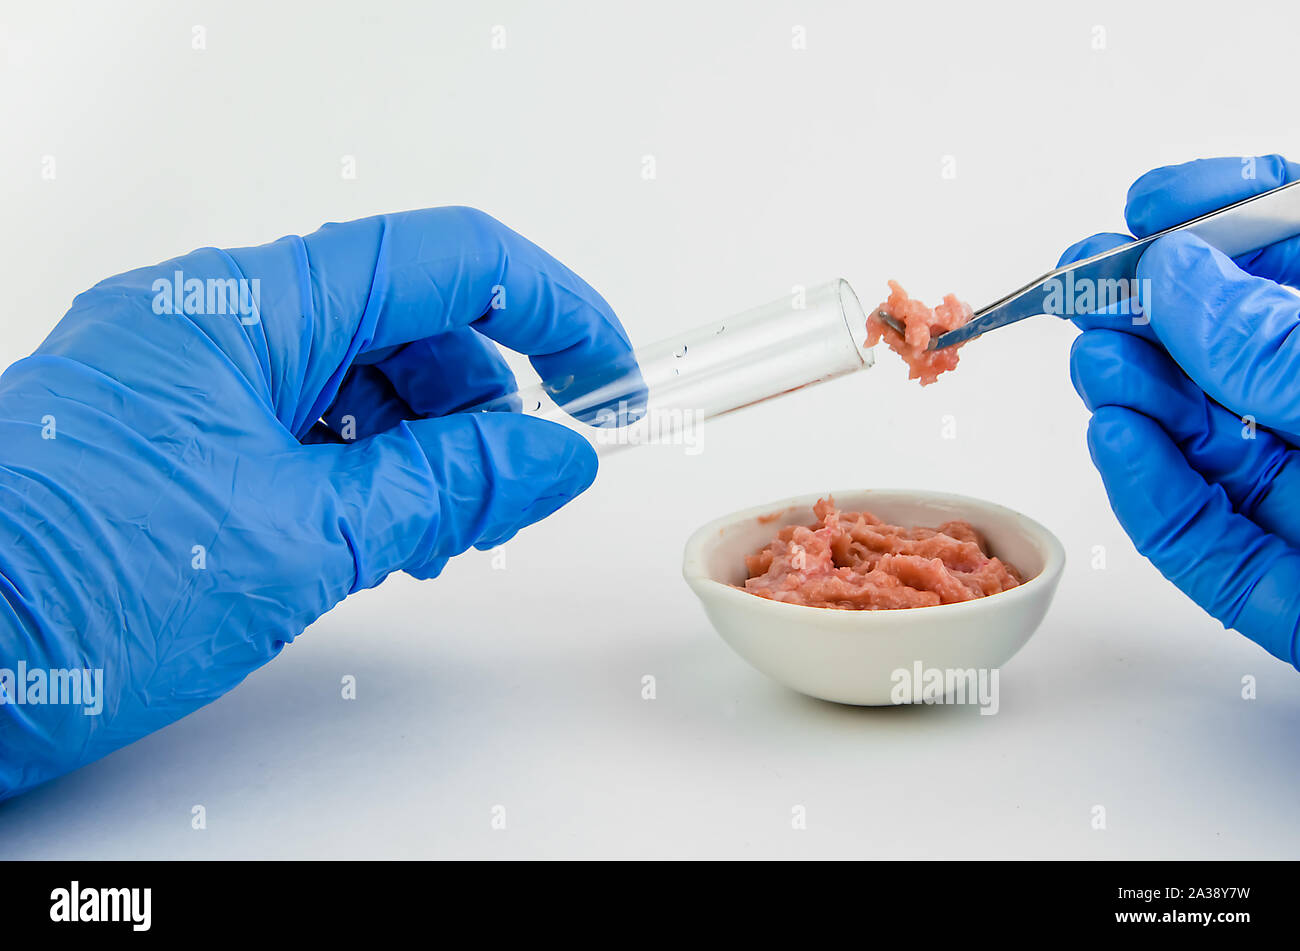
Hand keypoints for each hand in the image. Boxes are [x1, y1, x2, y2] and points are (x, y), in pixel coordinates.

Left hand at [0, 207, 635, 797]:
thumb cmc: (54, 596)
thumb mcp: (294, 537)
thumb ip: (443, 487)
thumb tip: (554, 455)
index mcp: (242, 306)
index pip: (444, 259)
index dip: (550, 309)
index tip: (606, 377)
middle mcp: (216, 322)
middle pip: (407, 320)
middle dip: (486, 397)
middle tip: (527, 481)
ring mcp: (194, 379)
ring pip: (361, 378)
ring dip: (429, 443)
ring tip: (446, 529)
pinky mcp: (181, 436)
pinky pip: (309, 424)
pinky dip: (368, 472)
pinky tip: (385, 532)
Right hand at [1061, 155, 1299, 666]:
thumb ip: (1285, 347)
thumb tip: (1183, 284)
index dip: (1230, 217)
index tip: (1155, 202)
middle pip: (1240, 356)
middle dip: (1156, 317)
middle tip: (1090, 289)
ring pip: (1210, 446)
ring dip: (1141, 397)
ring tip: (1103, 363)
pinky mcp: (1291, 593)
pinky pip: (1204, 538)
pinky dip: (1149, 489)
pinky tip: (1121, 438)